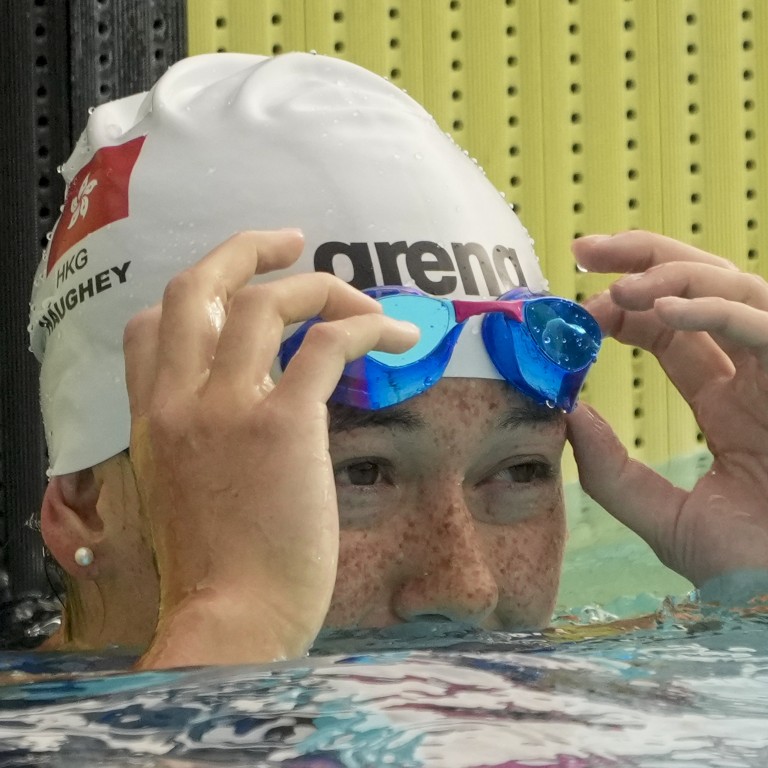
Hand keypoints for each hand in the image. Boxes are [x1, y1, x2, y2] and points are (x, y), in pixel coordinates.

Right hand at [124, 230, 418, 667]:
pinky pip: (329, 343)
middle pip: (198, 286)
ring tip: (366, 304)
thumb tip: (255, 406)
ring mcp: (227, 408)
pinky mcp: (284, 425)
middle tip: (291, 241)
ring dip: (325, 288)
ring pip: (269, 301)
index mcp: (152, 420)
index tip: (238, 293)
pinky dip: (365, 326)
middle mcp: (180, 401)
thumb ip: (206, 441)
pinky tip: (396, 337)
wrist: (231, 624)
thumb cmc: (217, 572)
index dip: (198, 297)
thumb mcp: (186, 495)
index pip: (149, 326)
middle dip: (245, 249)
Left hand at [567, 230, 767, 591]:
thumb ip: (613, 473)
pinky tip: (656, 310)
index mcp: (731, 404)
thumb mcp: (666, 519)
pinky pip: (766, 324)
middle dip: (646, 256)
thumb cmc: (751, 574)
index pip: (675, 330)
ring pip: (738, 287)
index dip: (624, 308)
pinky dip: (713, 309)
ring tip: (613, 289)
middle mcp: (759, 378)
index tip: (576, 311)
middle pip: (707, 287)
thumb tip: (568, 418)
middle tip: (585, 248)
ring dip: (672, 274)